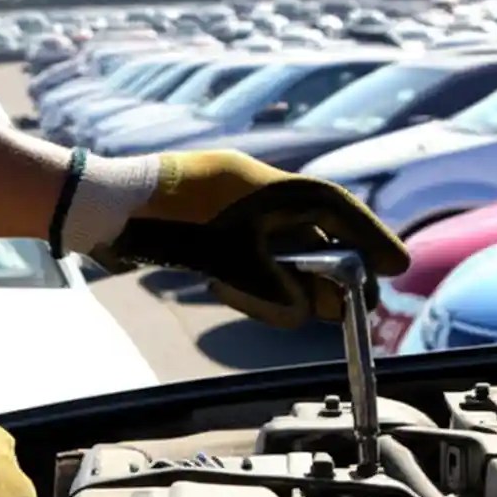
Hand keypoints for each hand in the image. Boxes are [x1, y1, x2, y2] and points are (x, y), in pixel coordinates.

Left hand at [91, 150, 408, 327]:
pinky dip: (251, 274)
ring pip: (279, 246)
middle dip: (330, 273)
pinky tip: (224, 285)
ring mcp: (228, 205)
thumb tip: (309, 309)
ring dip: (285, 281)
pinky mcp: (204, 223)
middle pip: (311, 233)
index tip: (397, 266)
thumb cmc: (164, 226)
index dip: (369, 237)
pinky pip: (246, 249)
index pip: (334, 207)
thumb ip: (275, 288)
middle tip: (349, 310)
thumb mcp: (229, 263)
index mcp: (264, 186)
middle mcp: (253, 190)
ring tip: (285, 308)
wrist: (99, 208)